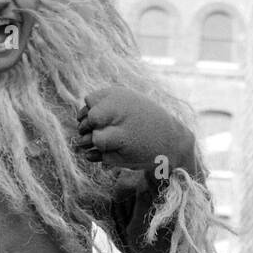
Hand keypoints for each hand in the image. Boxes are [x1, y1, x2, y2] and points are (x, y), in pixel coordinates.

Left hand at [73, 87, 199, 181]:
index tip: (96, 120)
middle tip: (95, 133)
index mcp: (120, 96)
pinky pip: (97, 155)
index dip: (88, 112)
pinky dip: (97, 156)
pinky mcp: (122, 154)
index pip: (89, 102)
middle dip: (87, 128)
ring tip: (99, 144)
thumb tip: (79, 119)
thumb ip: (105, 106)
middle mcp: (120, 113)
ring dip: (89, 143)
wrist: (173, 142)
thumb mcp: (129, 103)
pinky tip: (107, 153)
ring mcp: (121, 134)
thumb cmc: (146, 122)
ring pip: (92, 139)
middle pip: (89, 120)